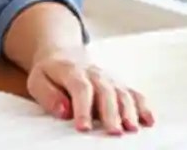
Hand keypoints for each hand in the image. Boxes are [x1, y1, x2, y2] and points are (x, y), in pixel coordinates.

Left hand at [26, 47, 154, 135]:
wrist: (62, 54)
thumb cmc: (49, 73)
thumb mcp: (37, 80)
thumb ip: (48, 95)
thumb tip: (64, 110)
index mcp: (72, 71)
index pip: (80, 89)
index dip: (83, 108)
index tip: (83, 128)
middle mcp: (94, 74)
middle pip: (105, 92)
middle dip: (111, 113)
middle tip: (114, 132)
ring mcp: (109, 79)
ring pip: (122, 93)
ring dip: (129, 111)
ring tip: (132, 128)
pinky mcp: (118, 85)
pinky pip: (133, 94)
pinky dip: (143, 106)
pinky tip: (149, 120)